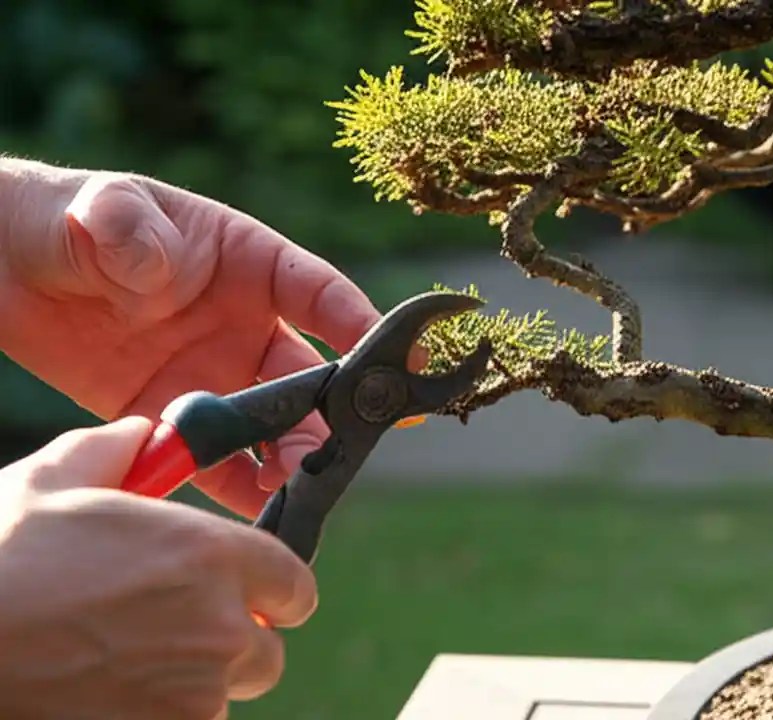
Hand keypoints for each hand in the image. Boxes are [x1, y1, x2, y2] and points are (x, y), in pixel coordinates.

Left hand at [0, 160, 381, 516]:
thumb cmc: (68, 217)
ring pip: (269, 422)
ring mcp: (209, 371)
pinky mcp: (166, 412)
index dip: (362, 325)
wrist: (2, 267)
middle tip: (335, 449)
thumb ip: (133, 231)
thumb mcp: (105, 210)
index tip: (401, 358)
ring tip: (297, 487)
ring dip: (290, 455)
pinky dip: (235, 483)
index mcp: (247, 263)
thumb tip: (156, 272)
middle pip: (306, 372)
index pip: (320, 294)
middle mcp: (242, 323)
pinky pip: (211, 455)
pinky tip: (255, 509)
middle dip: (329, 414)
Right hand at [0, 417, 316, 718]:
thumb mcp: (51, 483)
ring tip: (123, 662)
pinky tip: (106, 694)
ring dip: (188, 684)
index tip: (249, 596)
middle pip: (265, 651)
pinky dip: (156, 715)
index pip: (294, 585)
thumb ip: (113, 452)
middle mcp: (222, 626)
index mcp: (212, 554)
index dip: (272, 592)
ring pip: (219, 696)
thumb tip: (141, 434)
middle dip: (231, 644)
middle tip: (174, 632)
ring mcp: (196, 693)